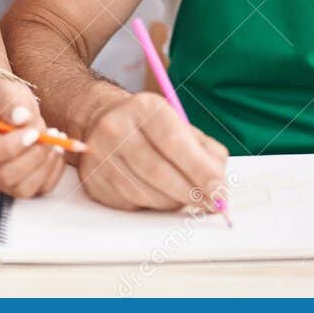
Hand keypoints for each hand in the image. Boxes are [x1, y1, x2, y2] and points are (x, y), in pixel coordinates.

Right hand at [0, 75, 67, 198]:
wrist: (7, 107)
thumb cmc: (1, 99)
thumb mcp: (1, 91)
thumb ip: (8, 101)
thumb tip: (21, 118)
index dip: (11, 147)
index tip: (33, 131)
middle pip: (6, 177)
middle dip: (34, 155)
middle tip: (51, 132)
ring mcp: (2, 180)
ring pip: (24, 188)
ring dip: (46, 164)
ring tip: (57, 139)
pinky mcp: (22, 183)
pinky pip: (41, 188)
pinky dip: (55, 170)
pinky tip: (58, 149)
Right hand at [77, 91, 228, 211]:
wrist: (103, 120)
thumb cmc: (152, 126)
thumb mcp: (180, 124)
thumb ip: (205, 151)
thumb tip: (219, 185)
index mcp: (144, 108)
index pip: (174, 142)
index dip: (199, 170)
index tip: (220, 191)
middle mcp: (116, 129)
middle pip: (157, 171)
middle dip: (190, 193)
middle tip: (212, 204)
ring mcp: (101, 157)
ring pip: (145, 193)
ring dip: (174, 202)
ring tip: (188, 197)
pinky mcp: (93, 182)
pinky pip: (132, 204)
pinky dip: (155, 205)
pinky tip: (162, 195)